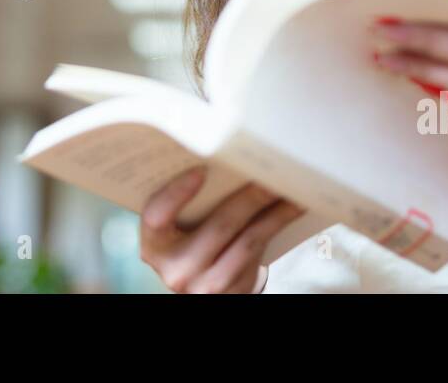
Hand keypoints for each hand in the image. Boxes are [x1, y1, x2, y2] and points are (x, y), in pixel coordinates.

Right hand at [139, 166, 304, 292]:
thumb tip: (230, 156)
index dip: (175, 193)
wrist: (207, 284)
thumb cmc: (193, 243)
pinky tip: (292, 208)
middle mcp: (175, 268)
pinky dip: (278, 225)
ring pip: (247, 240)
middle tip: (270, 172)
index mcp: (154, 245)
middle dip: (250, 196)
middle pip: (218, 226)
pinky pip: (259, 252)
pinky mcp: (232, 290)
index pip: (156, 216)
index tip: (200, 170)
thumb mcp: (182, 227)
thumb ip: (192, 202)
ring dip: (275, 211)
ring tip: (291, 188)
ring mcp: (204, 285)